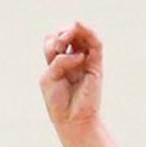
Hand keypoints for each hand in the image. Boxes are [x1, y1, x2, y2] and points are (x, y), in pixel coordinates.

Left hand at [41, 23, 103, 139]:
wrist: (72, 119)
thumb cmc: (58, 100)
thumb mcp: (49, 77)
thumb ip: (60, 61)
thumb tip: (79, 54)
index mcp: (58, 62)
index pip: (55, 39)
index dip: (53, 40)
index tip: (52, 53)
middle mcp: (72, 59)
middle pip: (70, 34)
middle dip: (63, 33)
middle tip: (60, 44)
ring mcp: (85, 61)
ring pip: (84, 36)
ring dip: (75, 30)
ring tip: (69, 34)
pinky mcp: (96, 65)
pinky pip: (96, 44)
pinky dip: (89, 34)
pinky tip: (80, 27)